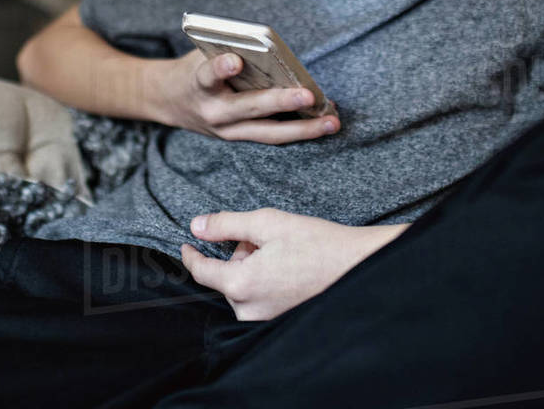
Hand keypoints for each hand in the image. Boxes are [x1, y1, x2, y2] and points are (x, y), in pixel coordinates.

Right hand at [153, 49, 339, 144]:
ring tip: (331, 121)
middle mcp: (213, 111)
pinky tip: (323, 122)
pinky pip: (272, 136)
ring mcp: (227, 130)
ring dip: (303, 129)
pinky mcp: (239, 138)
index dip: (221, 68)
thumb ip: (229, 50)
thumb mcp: (201, 54)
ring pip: (269, 133)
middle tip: (308, 95)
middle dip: (281, 102)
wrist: (167, 101)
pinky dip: (299, 129)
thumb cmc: (193, 69)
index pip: (208, 74)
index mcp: (198, 83)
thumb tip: (272, 49)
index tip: (235, 60)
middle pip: (250, 108)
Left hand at [178, 207, 409, 320]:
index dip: (191, 255)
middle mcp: (249, 309)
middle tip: (264, 237)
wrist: (358, 265)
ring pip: (243, 287)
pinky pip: (259, 298)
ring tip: (280, 250)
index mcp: (241, 285)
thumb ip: (226, 224)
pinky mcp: (279, 321)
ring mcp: (265, 319)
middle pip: (227, 277)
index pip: (201, 272)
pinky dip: (264, 280)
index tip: (185, 245)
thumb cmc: (316, 242)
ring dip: (251, 266)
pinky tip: (287, 266)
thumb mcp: (267, 223)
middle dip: (238, 254)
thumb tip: (196, 226)